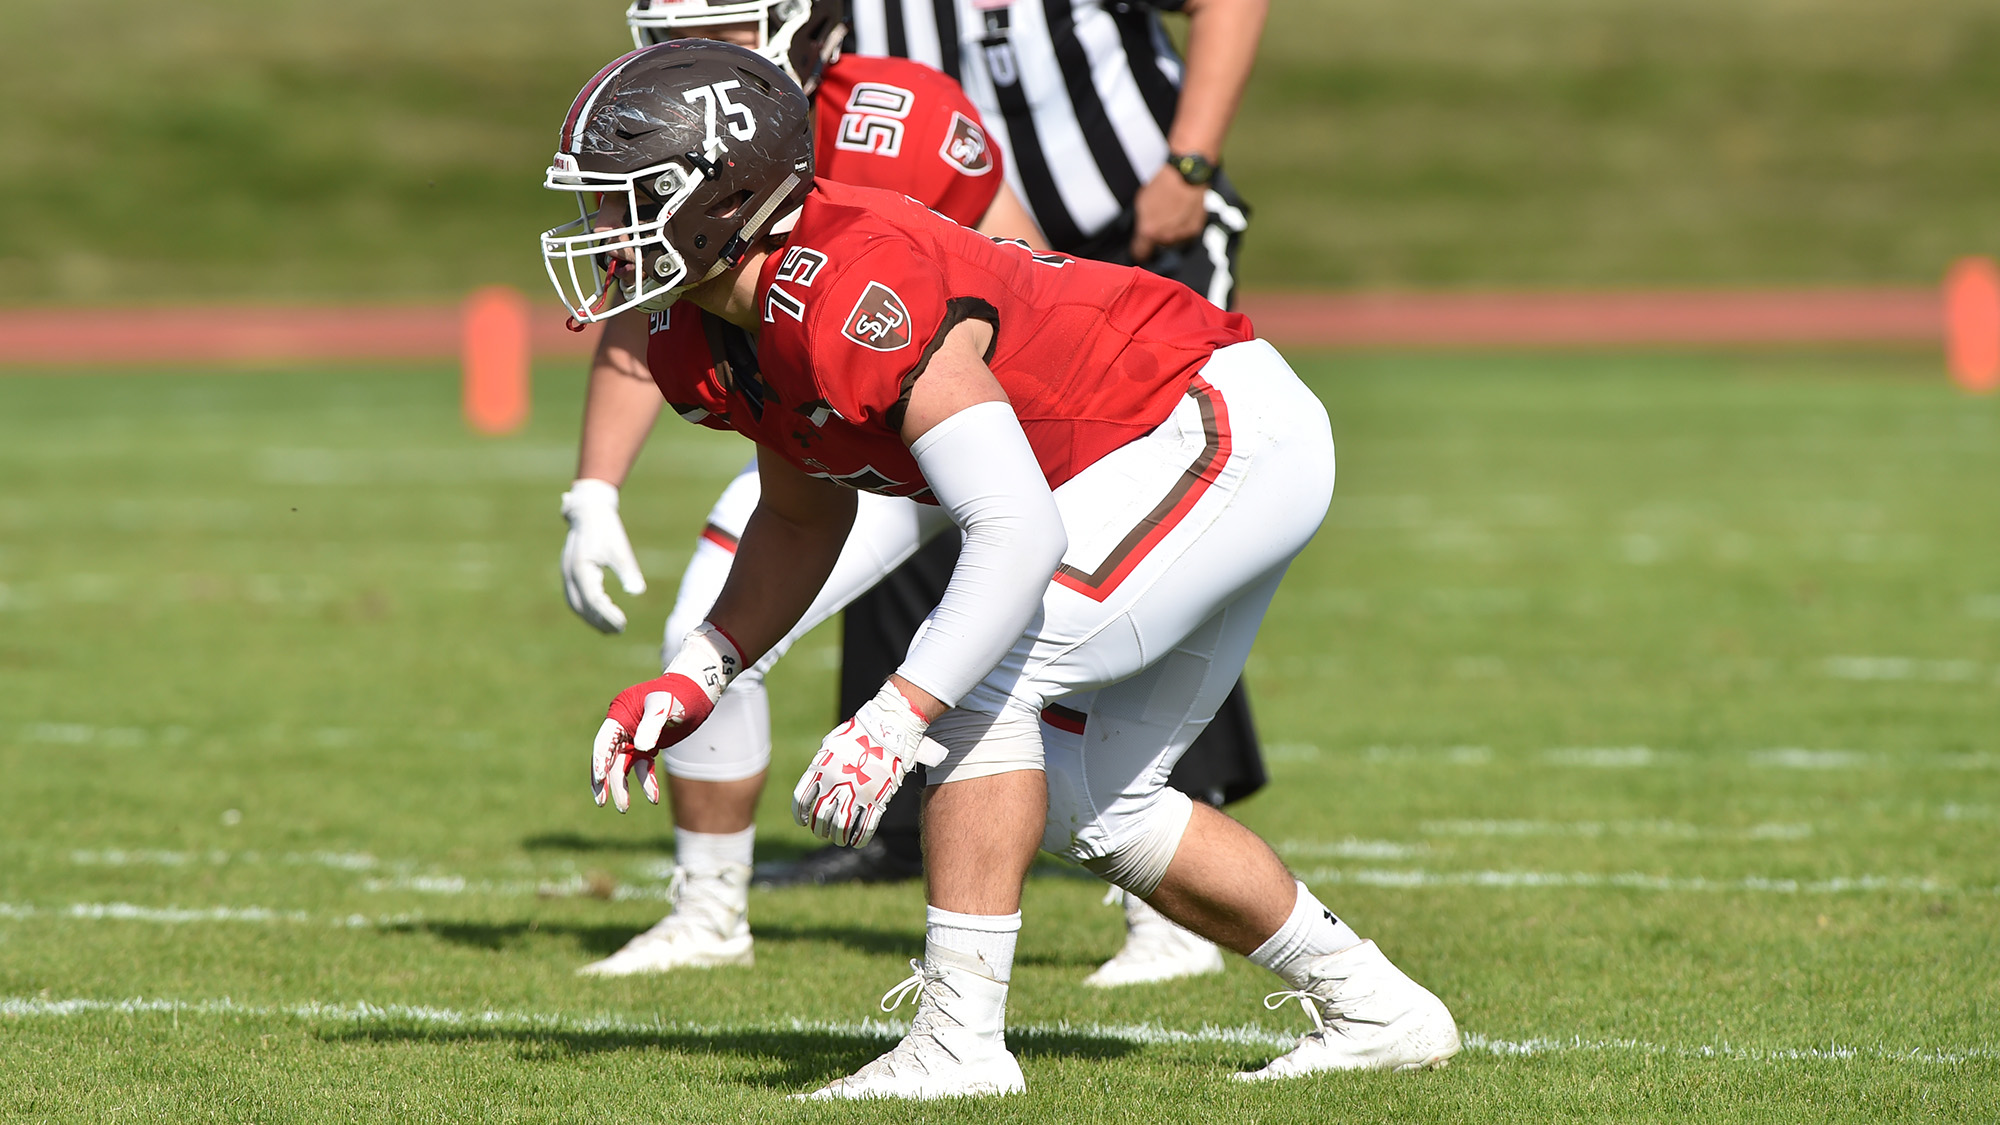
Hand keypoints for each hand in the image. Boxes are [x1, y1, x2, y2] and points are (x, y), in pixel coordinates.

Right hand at [560, 478, 646, 632]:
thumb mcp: (620, 548)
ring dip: (591, 618)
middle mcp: (570, 574)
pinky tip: (601, 613)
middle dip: (599, 621)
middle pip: (581, 607)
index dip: (607, 615)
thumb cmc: (606, 528)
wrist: (588, 511)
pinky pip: (574, 597)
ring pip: (575, 604)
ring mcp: (566, 574)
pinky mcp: (569, 573)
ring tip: (611, 628)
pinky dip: (586, 609)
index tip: (623, 624)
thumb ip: (627, 570)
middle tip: (619, 630)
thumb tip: (638, 592)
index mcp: (581, 567)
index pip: (594, 600)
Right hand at [590, 624, 741, 811]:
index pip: (604, 742)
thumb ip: (652, 725)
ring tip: (624, 808)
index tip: (600, 780)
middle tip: (603, 803)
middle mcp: (622, 727)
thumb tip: (641, 749)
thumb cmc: (679, 694)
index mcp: (619, 714)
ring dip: (622, 787)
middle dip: (605, 781)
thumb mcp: (665, 706)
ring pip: (622, 767)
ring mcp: (634, 737)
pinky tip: (652, 797)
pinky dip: (645, 781)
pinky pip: (642, 768)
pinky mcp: (648, 745)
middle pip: (607, 758)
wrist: (697, 690)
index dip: (599, 761)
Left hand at [792, 682, 948, 846]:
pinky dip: (859, 838)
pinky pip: (866, 826)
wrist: (888, 728)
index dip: (800, 814)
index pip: (801, 799)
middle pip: (820, 816)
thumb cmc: (858, 733)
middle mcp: (836, 783)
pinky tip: (855, 842)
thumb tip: (816, 780)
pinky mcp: (877, 798)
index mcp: (820, 769)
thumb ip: (821, 764)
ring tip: (838, 839)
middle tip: (821, 833)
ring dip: (837, 836)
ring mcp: (857, 792)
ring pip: (840, 826)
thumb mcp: (831, 744)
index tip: (803, 822)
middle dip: (819, 829)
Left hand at [1129, 165, 1209, 261]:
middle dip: (1157, 237)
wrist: (1187, 175)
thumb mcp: (1142, 202)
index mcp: (1149, 231)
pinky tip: (1182, 214)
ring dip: (1171, 233)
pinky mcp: (1195, 230)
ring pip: (1173, 242)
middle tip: (1159, 221)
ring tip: (1172, 214)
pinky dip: (1184, 227)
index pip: (1140, 253)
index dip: (1139, 250)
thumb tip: (1140, 230)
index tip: (1139, 246)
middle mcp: (1166, 238)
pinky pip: (1186, 235)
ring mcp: (1181, 235)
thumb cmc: (1164, 184)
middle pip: (1158, 247)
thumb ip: (1141, 222)